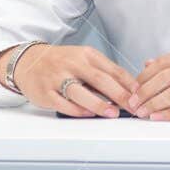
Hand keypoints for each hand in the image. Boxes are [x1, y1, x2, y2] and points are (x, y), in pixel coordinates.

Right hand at [15, 44, 136, 117]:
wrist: (29, 62)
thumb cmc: (61, 62)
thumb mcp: (83, 59)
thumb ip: (103, 72)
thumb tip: (128, 89)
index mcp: (86, 55)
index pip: (112, 69)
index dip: (129, 83)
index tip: (140, 94)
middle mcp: (72, 64)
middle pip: (100, 79)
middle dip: (119, 95)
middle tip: (133, 107)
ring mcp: (57, 78)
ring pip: (80, 92)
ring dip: (99, 104)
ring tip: (113, 113)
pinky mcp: (46, 92)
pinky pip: (63, 102)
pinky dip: (76, 110)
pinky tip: (88, 114)